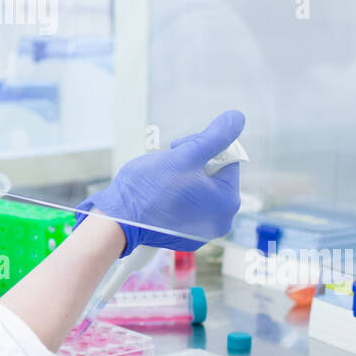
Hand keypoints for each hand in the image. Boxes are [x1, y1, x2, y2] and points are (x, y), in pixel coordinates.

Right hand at [77, 110, 244, 255]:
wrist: (118, 220)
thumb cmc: (150, 188)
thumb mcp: (185, 156)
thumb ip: (214, 137)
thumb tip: (237, 119)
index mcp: (227, 201)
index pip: (227, 159)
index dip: (203, 147)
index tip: (180, 150)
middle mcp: (221, 221)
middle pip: (214, 176)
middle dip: (193, 164)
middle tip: (169, 164)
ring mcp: (202, 231)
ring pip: (199, 190)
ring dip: (183, 178)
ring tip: (161, 180)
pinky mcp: (185, 236)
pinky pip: (188, 207)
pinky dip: (176, 197)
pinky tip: (158, 196)